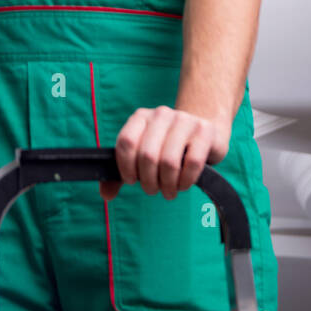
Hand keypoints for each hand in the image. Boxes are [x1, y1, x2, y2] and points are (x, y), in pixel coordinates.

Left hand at [99, 105, 230, 202]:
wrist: (204, 132)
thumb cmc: (168, 148)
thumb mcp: (144, 154)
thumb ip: (124, 172)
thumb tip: (105, 195)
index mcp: (141, 117)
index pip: (126, 142)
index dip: (126, 167)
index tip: (132, 181)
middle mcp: (161, 114)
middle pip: (147, 155)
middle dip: (148, 181)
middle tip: (153, 190)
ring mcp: (184, 120)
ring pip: (169, 161)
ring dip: (167, 185)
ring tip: (168, 191)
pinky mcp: (204, 131)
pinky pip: (192, 163)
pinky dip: (185, 181)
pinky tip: (183, 185)